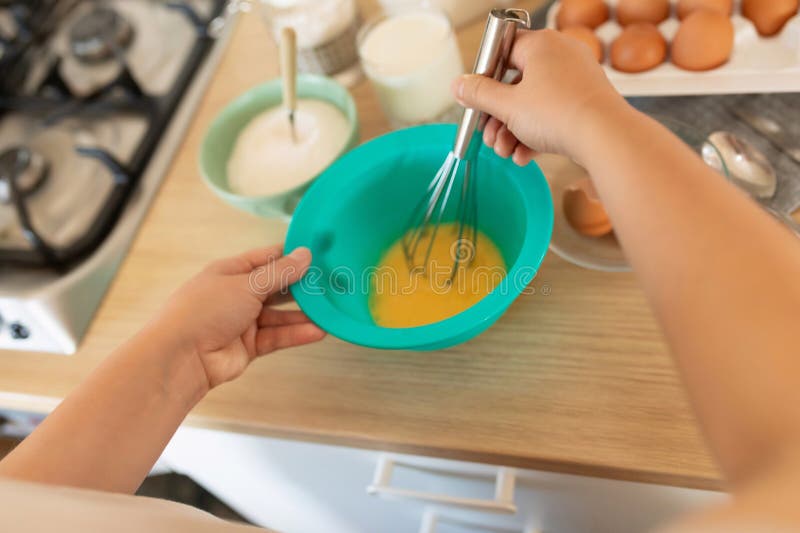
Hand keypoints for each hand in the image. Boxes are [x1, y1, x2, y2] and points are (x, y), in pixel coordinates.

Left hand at [155, 245, 324, 389]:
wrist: (180, 357)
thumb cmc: (204, 310)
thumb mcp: (246, 284)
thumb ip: (279, 273)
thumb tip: (305, 254)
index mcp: (231, 271)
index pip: (268, 259)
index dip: (292, 256)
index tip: (319, 254)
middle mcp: (238, 294)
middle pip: (277, 288)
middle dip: (302, 287)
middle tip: (332, 284)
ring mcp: (243, 321)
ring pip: (280, 315)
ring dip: (303, 314)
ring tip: (330, 312)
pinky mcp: (249, 345)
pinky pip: (277, 337)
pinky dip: (296, 334)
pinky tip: (318, 331)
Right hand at [452, 29, 624, 165]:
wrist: (605, 138)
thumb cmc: (559, 114)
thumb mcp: (507, 106)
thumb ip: (479, 95)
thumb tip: (458, 85)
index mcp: (541, 45)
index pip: (502, 51)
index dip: (485, 78)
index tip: (476, 99)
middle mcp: (561, 56)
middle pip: (516, 84)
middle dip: (498, 117)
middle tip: (488, 137)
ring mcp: (576, 80)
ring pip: (533, 104)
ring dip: (513, 131)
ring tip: (505, 152)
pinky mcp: (585, 103)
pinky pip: (552, 115)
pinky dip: (535, 135)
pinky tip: (523, 156)